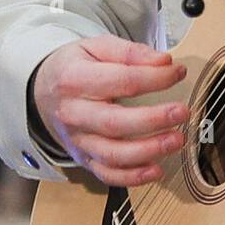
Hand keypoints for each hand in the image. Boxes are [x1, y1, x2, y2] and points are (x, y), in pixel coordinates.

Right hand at [32, 35, 188, 186]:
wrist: (42, 91)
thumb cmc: (74, 68)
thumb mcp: (96, 47)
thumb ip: (130, 52)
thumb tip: (163, 61)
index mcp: (75, 79)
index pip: (121, 80)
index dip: (154, 78)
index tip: (178, 72)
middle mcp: (73, 113)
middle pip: (114, 122)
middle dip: (153, 120)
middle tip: (182, 112)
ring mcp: (77, 140)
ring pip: (112, 154)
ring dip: (148, 151)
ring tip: (177, 140)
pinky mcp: (83, 158)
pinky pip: (106, 174)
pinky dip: (132, 178)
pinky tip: (156, 170)